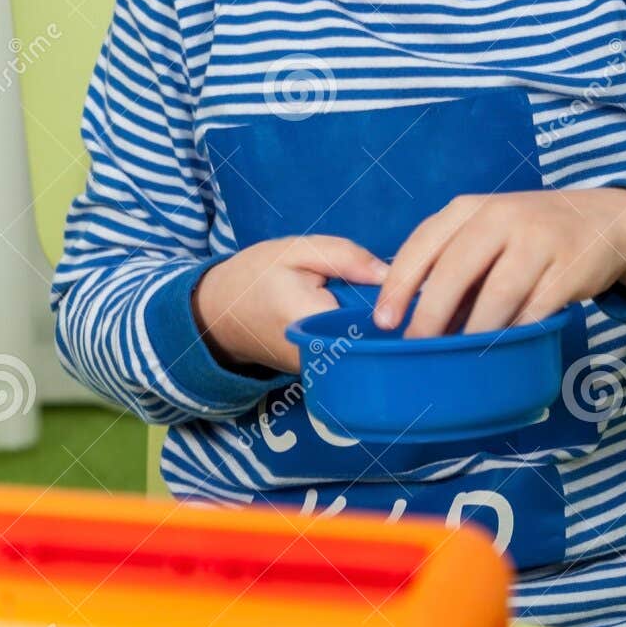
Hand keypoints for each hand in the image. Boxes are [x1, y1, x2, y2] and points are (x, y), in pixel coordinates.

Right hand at [192, 234, 387, 372]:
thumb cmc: (257, 275)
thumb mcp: (298, 251)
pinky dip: (359, 335)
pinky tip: (351, 317)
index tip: (405, 285)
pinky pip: (352, 354)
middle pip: (374, 337)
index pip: (373, 316)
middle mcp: (315, 355)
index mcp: (310, 318)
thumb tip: (391, 275)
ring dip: (373, 325)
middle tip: (384, 289)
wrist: (220, 313)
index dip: (394, 300)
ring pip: (365, 348)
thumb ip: (346, 257)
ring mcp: (317, 371)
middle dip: (386, 312)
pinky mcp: (318, 375)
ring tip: (362, 301)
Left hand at [373, 188, 625, 337]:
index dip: (399, 285)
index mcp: (469, 208)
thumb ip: (449, 264)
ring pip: (498, 295)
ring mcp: (538, 240)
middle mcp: (501, 217)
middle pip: (455, 271)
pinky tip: (504, 346)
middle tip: (418, 349)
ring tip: (460, 358)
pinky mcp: (570, 267)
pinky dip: (516, 332)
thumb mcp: (484, 232)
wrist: (600, 220)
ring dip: (475, 332)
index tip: (385, 322)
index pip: (423, 244)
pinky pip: (536, 309)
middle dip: (431, 316)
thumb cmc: (525, 235)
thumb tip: (409, 320)